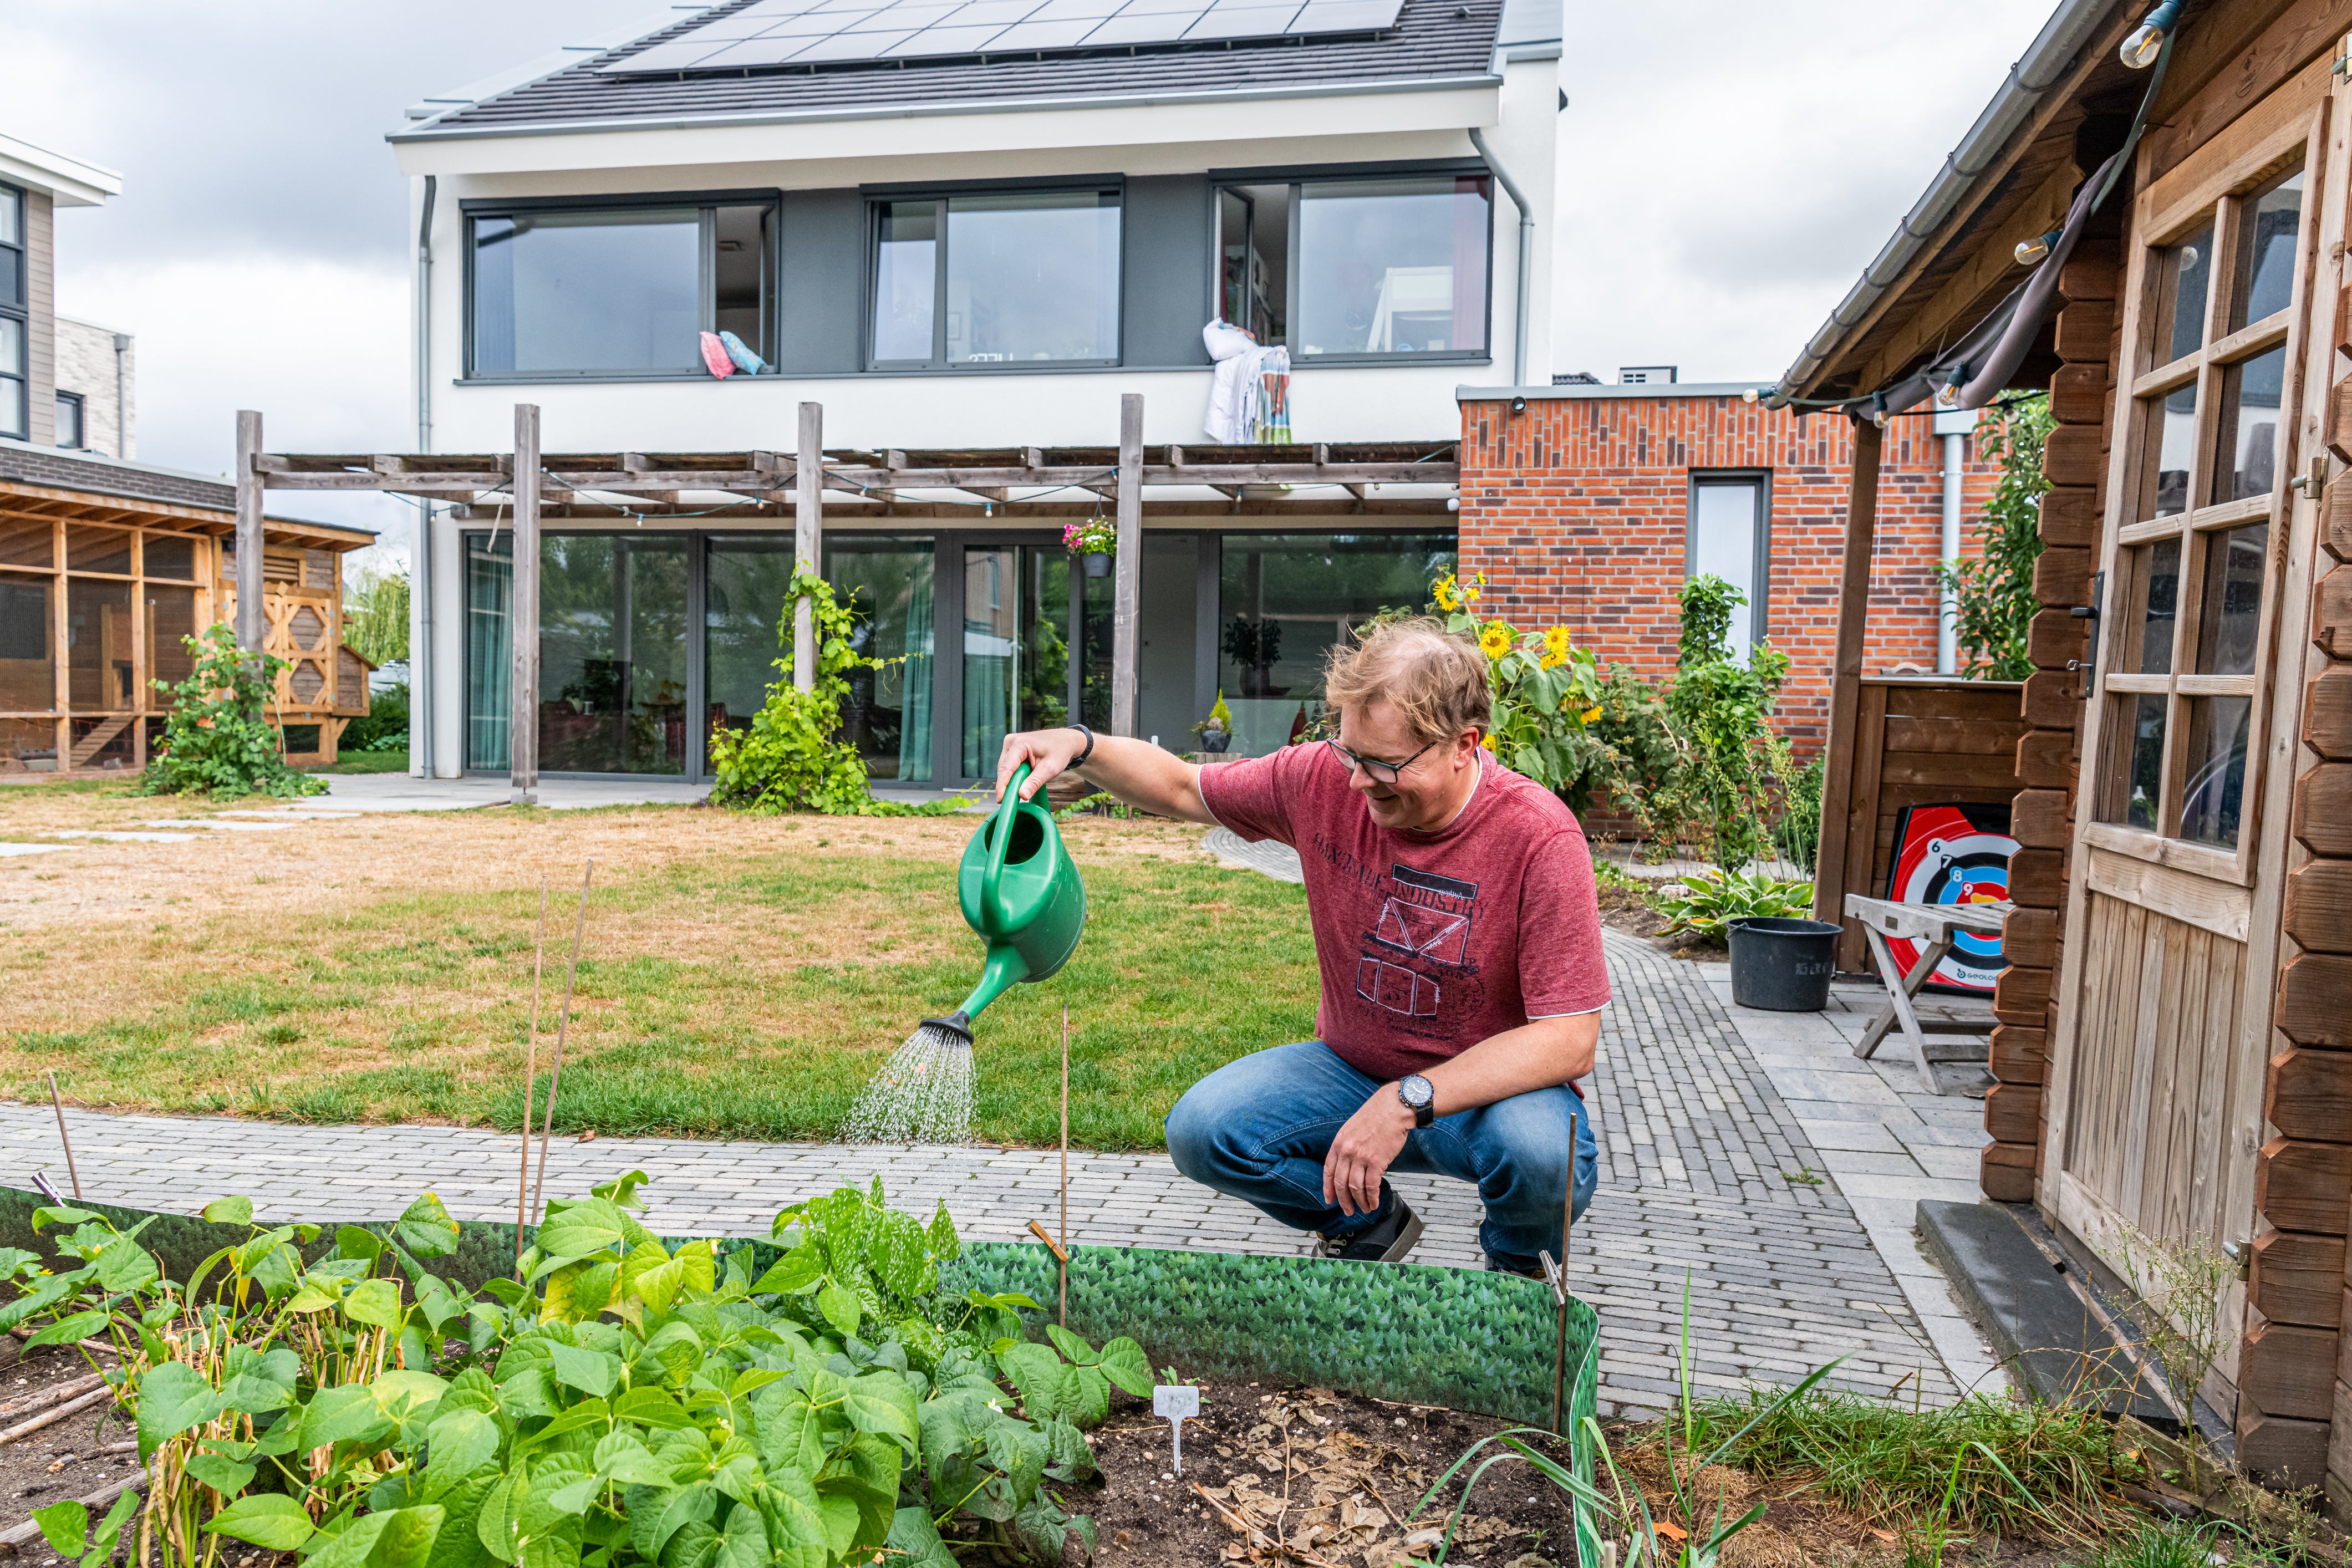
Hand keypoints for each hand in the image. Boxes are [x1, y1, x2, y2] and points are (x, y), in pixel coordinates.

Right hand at [994, 728, 1087, 802]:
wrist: (1064, 740)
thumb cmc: (1059, 751)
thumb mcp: (1050, 769)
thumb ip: (1035, 782)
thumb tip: (1022, 796)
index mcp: (1019, 743)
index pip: (1006, 768)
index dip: (1002, 786)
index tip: (1001, 801)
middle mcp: (1011, 742)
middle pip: (1003, 769)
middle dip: (1006, 785)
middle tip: (1011, 801)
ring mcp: (1010, 744)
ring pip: (1004, 768)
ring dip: (1011, 780)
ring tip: (1022, 788)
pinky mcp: (1011, 749)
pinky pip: (1008, 766)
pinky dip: (1014, 775)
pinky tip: (1022, 780)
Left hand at [1321, 1086, 1413, 1217]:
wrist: (1394, 1107)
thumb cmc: (1377, 1115)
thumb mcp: (1352, 1127)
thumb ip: (1347, 1145)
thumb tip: (1349, 1165)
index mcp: (1339, 1142)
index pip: (1328, 1170)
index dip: (1328, 1188)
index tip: (1329, 1200)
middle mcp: (1347, 1151)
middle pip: (1341, 1182)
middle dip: (1343, 1200)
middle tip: (1348, 1211)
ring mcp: (1361, 1157)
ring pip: (1355, 1188)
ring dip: (1360, 1202)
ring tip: (1365, 1209)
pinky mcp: (1377, 1161)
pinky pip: (1371, 1186)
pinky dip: (1372, 1198)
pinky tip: (1374, 1203)